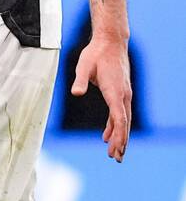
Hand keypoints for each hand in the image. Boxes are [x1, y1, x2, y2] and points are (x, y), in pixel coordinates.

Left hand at [70, 34, 131, 161]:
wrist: (110, 42)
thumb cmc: (95, 53)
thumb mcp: (84, 65)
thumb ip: (80, 80)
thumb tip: (76, 93)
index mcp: (115, 91)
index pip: (119, 118)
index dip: (118, 135)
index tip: (115, 148)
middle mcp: (123, 95)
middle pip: (124, 123)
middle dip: (121, 142)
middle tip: (116, 158)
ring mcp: (123, 94)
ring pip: (123, 120)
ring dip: (119, 137)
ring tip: (115, 154)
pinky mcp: (120, 92)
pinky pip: (118, 113)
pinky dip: (114, 126)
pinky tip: (107, 136)